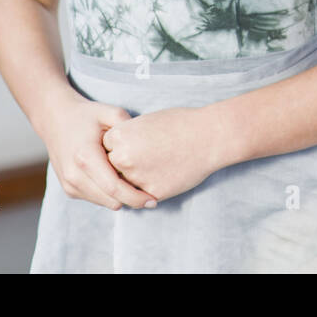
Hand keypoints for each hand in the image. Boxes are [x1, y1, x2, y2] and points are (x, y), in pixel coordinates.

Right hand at [38, 91, 157, 210]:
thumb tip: (148, 147)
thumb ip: (130, 128)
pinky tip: (117, 178)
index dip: (136, 197)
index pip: (114, 188)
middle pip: (111, 200)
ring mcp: (69, 184)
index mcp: (86, 156)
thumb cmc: (87, 115)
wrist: (55, 119)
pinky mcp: (69, 188)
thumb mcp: (111, 112)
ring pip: (104, 203)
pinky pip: (96, 199)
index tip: (154, 200)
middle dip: (132, 200)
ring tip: (134, 182)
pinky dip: (109, 194)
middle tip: (151, 194)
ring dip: (121, 197)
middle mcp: (74, 174)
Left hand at [100, 106, 220, 202]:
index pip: (106, 147)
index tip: (133, 144)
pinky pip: (143, 195)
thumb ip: (127, 136)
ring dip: (135, 179)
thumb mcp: (146, 121)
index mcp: (120, 137)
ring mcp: (136, 178)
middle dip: (123, 164)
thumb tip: (116, 150)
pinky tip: (165, 174)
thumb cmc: (181, 124)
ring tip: (155, 166)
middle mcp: (123, 158)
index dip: (119, 146)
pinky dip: (150, 188)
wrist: (209, 136)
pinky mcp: (152, 193)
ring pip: (125, 184)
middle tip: (144, 157)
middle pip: (112, 167)